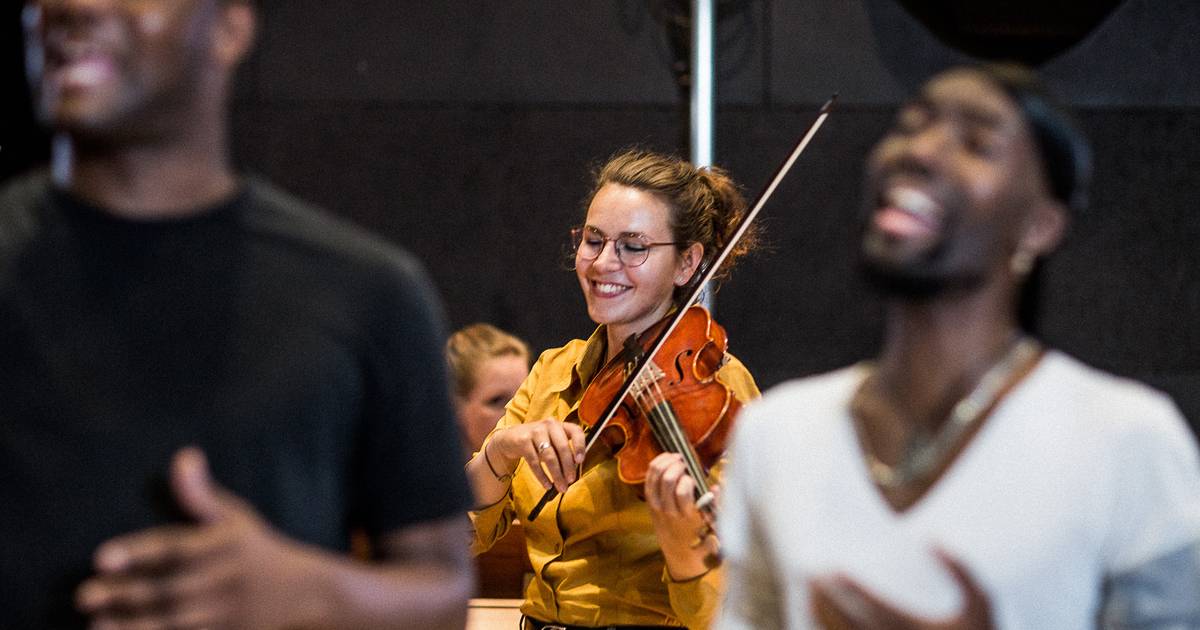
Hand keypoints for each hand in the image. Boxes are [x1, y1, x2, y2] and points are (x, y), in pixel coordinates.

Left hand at [76, 447, 315, 629]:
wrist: (304, 594)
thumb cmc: (256, 549)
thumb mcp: (237, 517)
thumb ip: (201, 495)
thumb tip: (183, 456)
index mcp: (223, 546)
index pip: (175, 549)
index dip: (137, 553)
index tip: (101, 556)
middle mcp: (223, 581)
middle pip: (168, 589)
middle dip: (125, 593)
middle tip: (84, 594)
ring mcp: (224, 614)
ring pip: (173, 622)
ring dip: (132, 626)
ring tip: (95, 625)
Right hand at [487, 420, 585, 492]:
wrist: (511, 439)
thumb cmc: (538, 443)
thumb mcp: (552, 443)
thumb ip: (564, 453)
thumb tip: (574, 472)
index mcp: (560, 425)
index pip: (575, 431)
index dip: (580, 446)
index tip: (580, 461)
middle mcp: (549, 425)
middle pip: (562, 447)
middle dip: (568, 467)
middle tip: (571, 481)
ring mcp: (535, 431)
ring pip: (549, 456)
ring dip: (556, 475)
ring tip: (561, 487)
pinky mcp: (523, 441)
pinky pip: (534, 462)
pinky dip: (542, 476)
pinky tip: (547, 485)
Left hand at [644, 452, 717, 579]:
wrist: (677, 549)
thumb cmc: (697, 532)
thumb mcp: (709, 522)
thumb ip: (714, 504)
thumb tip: (716, 486)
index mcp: (686, 516)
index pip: (682, 492)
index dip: (687, 480)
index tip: (692, 478)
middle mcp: (668, 510)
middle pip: (667, 480)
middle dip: (676, 466)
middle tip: (684, 462)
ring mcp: (656, 505)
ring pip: (655, 477)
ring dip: (665, 462)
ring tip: (675, 457)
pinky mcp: (649, 501)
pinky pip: (648, 479)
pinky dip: (655, 466)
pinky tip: (664, 459)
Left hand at [808, 549, 993, 629]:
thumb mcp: (983, 603)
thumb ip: (961, 571)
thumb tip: (932, 538)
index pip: (878, 610)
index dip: (854, 590)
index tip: (831, 568)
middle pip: (852, 625)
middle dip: (828, 599)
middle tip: (809, 573)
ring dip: (824, 617)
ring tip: (810, 592)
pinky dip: (833, 629)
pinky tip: (820, 613)